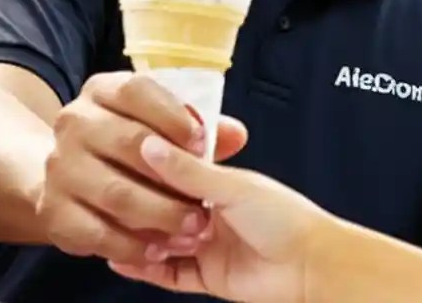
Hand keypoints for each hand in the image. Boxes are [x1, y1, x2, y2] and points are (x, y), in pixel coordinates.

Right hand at [35, 72, 246, 264]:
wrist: (76, 186)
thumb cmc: (137, 153)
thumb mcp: (168, 133)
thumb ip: (203, 134)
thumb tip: (234, 134)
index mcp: (104, 91)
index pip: (137, 92)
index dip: (172, 117)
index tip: (201, 142)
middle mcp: (75, 122)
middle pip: (128, 143)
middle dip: (174, 176)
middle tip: (204, 202)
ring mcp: (59, 167)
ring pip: (116, 193)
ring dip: (160, 216)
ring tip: (193, 230)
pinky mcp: (53, 212)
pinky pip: (96, 234)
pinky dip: (132, 246)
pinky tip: (160, 251)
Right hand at [109, 135, 336, 302]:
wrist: (311, 264)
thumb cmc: (285, 217)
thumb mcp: (232, 187)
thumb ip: (188, 171)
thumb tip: (149, 145)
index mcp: (218, 184)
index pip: (171, 174)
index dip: (145, 170)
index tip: (117, 161)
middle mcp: (209, 214)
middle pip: (161, 209)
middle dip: (138, 207)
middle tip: (111, 198)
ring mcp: (206, 246)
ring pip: (160, 242)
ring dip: (139, 237)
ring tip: (110, 228)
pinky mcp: (206, 276)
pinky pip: (168, 274)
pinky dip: (144, 269)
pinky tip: (120, 259)